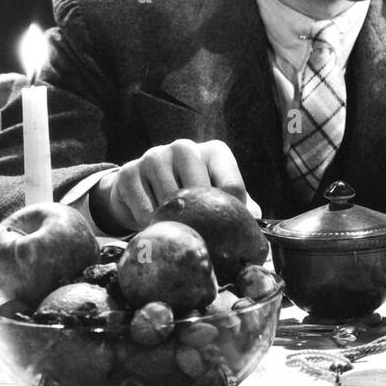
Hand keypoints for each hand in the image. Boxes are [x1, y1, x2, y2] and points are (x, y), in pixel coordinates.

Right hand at [91, 139, 260, 231]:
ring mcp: (155, 156)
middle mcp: (185, 147)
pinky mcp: (129, 172)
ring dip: (172, 221)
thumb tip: (257, 238)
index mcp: (215, 151)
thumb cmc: (191, 195)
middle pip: (200, 192)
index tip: (225, 233)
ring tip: (173, 226)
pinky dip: (150, 224)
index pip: (231, 186)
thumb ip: (242, 211)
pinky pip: (144, 209)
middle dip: (199, 219)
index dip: (230, 216)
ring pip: (170, 201)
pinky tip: (152, 223)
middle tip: (197, 235)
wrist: (143, 191)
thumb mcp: (219, 198)